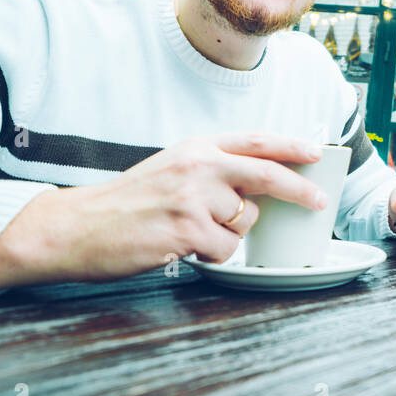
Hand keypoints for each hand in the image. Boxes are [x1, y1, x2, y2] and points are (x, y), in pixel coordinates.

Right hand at [0, 132, 328, 293]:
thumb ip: (212, 170)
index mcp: (195, 147)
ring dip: (228, 235)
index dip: (291, 146)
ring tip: (191, 232)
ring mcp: (192, 196)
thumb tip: (257, 188)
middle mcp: (197, 165)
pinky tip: (182, 248)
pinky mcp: (186, 229)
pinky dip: (211, 255)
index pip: (255, 141)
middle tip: (319, 201)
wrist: (77, 226)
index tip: (317, 152)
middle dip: (299, 189)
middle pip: (266, 175)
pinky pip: (225, 249)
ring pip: (244, 222)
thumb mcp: (171, 168)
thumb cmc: (126, 203)